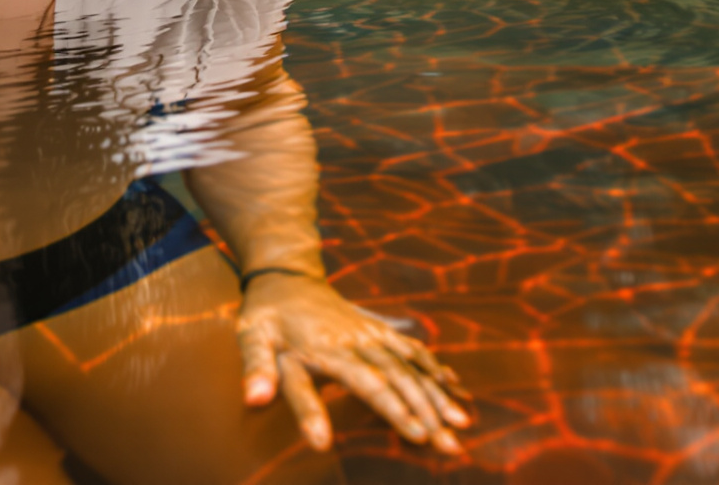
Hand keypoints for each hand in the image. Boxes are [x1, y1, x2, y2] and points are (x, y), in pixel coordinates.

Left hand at [236, 272, 469, 454]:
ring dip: (439, 393)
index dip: (395, 410)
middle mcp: (357, 342)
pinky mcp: (378, 330)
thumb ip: (258, 370)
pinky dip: (435, 368)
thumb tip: (255, 401)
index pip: (370, 384)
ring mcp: (371, 335)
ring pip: (413, 365)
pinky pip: (412, 350)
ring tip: (465, 420)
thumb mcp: (253, 340)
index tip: (419, 435)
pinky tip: (457, 388)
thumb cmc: (267, 315)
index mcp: (329, 349)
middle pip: (400, 378)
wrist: (285, 274)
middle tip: (453, 444)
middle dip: (429, 411)